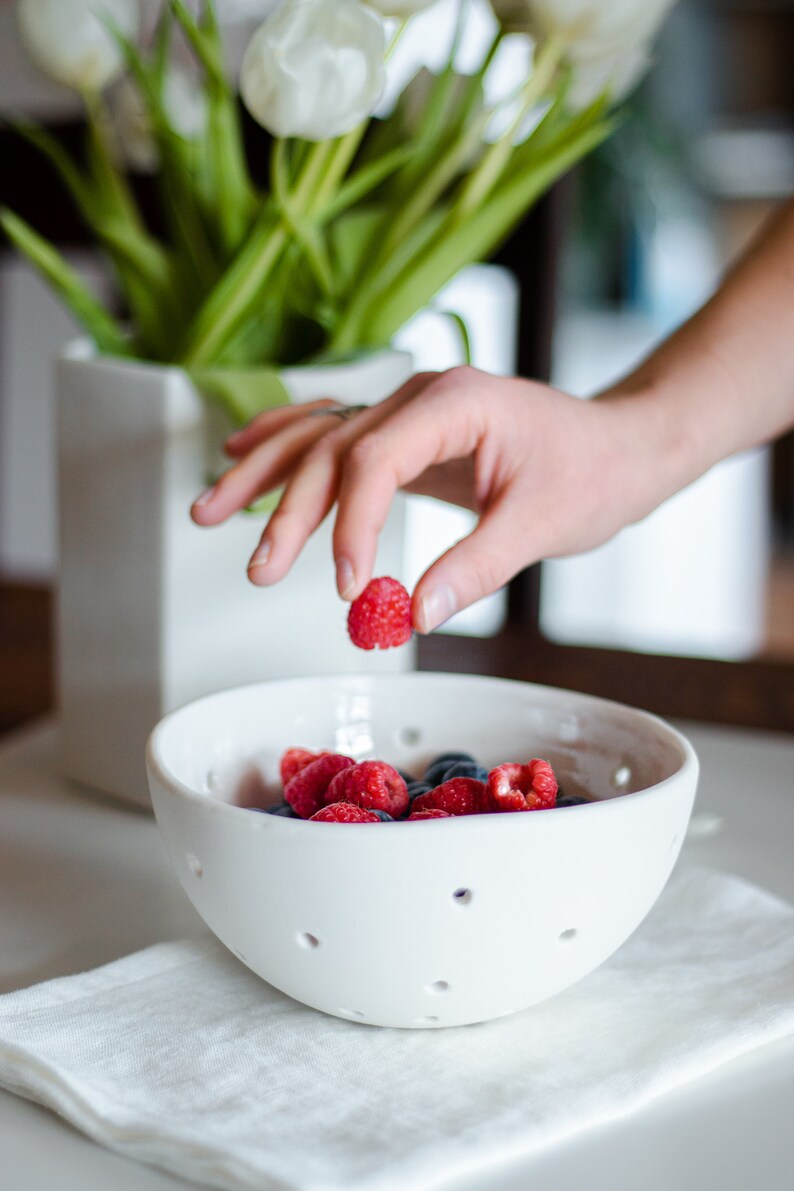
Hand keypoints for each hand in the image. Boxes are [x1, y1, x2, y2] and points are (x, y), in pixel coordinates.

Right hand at [191, 365, 654, 631]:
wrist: (619, 446)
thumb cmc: (592, 475)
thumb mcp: (542, 525)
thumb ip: (475, 568)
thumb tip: (409, 614)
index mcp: (456, 402)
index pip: (376, 458)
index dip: (352, 524)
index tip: (350, 587)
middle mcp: (422, 394)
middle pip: (333, 446)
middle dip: (289, 510)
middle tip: (257, 571)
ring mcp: (409, 406)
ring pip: (318, 433)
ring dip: (263, 474)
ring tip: (206, 512)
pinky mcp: (407, 429)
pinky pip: (334, 432)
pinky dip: (287, 446)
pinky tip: (241, 455)